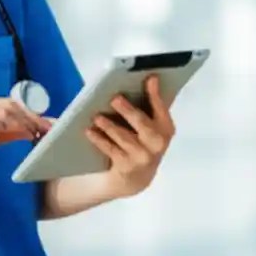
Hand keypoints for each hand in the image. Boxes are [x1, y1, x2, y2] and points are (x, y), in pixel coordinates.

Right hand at [0, 97, 51, 185]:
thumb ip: (5, 133)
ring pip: (6, 111)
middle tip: (48, 130)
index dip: (31, 113)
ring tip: (37, 135)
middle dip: (33, 117)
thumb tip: (29, 131)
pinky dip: (13, 128)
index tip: (48, 125)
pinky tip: (24, 136)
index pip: (11, 104)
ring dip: (25, 122)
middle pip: (11, 104)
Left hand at [85, 75, 176, 197]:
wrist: (136, 178)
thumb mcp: (150, 126)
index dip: (155, 93)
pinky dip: (99, 140)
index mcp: (166, 128)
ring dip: (109, 126)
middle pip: (141, 122)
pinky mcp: (127, 166)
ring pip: (123, 137)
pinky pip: (111, 150)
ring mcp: (142, 156)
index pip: (161, 107)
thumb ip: (150, 105)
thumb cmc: (142, 142)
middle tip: (114, 98)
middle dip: (127, 110)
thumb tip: (148, 79)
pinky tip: (90, 131)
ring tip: (97, 116)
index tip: (150, 78)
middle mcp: (157, 143)